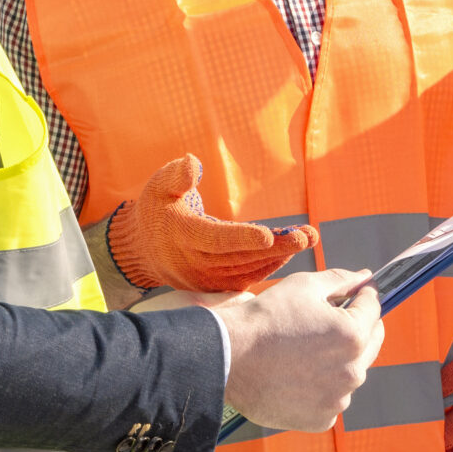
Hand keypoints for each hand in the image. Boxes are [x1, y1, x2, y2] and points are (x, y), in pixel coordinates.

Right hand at [107, 154, 318, 291]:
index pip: (214, 239)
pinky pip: (243, 280)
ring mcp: (203, 279)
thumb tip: (194, 165)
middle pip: (239, 257)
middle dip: (276, 247)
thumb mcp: (159, 185)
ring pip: (245, 270)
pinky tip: (289, 252)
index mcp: (181, 235)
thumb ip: (177, 175)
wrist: (144, 248)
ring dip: (279, 256)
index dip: (241, 238)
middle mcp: (192, 263)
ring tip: (308, 238)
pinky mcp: (213, 286)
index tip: (268, 235)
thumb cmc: (157, 209)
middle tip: (306, 236)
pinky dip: (267, 268)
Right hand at [215, 268, 383, 431]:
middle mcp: (352, 372)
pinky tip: (298, 376)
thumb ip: (341, 280)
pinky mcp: (321, 419)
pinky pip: (332, 398)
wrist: (228, 358)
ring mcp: (337, 399)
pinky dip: (322, 388)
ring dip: (339, 361)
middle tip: (328, 322)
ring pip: (350, 373)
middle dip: (357, 328)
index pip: (375, 310)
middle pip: (370, 344)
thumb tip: (365, 277)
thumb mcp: (304, 286)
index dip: (365, 296)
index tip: (357, 293)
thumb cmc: (265, 319)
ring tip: (305, 351)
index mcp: (353, 335)